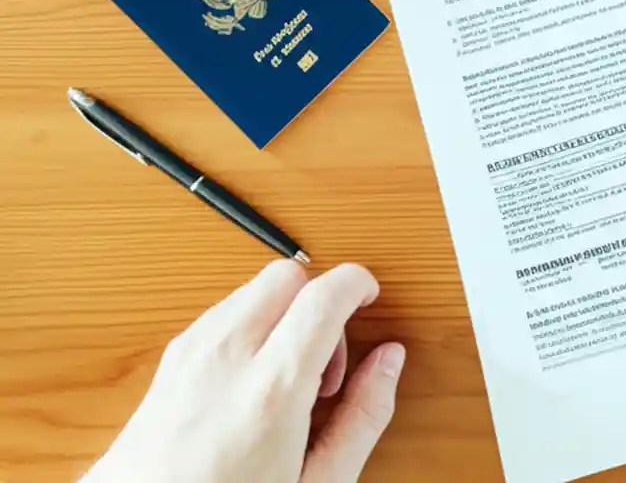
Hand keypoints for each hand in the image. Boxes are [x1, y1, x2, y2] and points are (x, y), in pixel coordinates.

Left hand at [81, 262, 404, 482]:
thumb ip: (363, 415)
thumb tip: (389, 361)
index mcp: (272, 389)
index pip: (324, 295)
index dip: (358, 283)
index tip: (368, 295)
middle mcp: (227, 357)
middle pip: (287, 275)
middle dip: (319, 298)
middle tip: (328, 357)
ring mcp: (192, 353)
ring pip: (254, 288)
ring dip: (284, 313)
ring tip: (289, 378)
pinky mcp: (170, 359)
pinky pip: (224, 311)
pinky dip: (252, 326)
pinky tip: (256, 379)